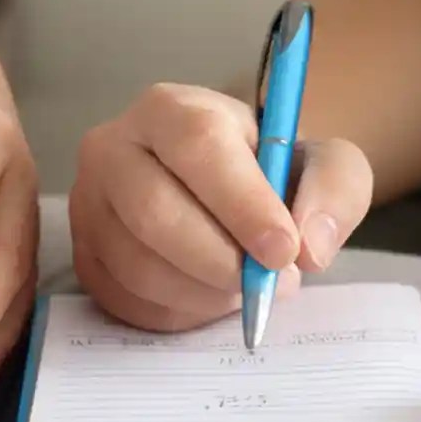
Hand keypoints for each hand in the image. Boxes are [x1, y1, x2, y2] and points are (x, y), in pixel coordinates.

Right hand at [71, 83, 372, 330]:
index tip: (284, 250)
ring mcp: (89, 206)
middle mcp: (113, 149)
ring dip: (206, 293)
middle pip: (155, 214)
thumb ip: (335, 192)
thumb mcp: (325, 165)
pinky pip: (127, 301)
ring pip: (140, 267)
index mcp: (171, 110)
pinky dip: (180, 311)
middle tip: (271, 284)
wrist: (227, 193)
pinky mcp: (85, 257)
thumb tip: (310, 247)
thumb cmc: (270, 173)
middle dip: (221, 262)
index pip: (198, 147)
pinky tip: (211, 295)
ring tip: (247, 287)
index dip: (242, 205)